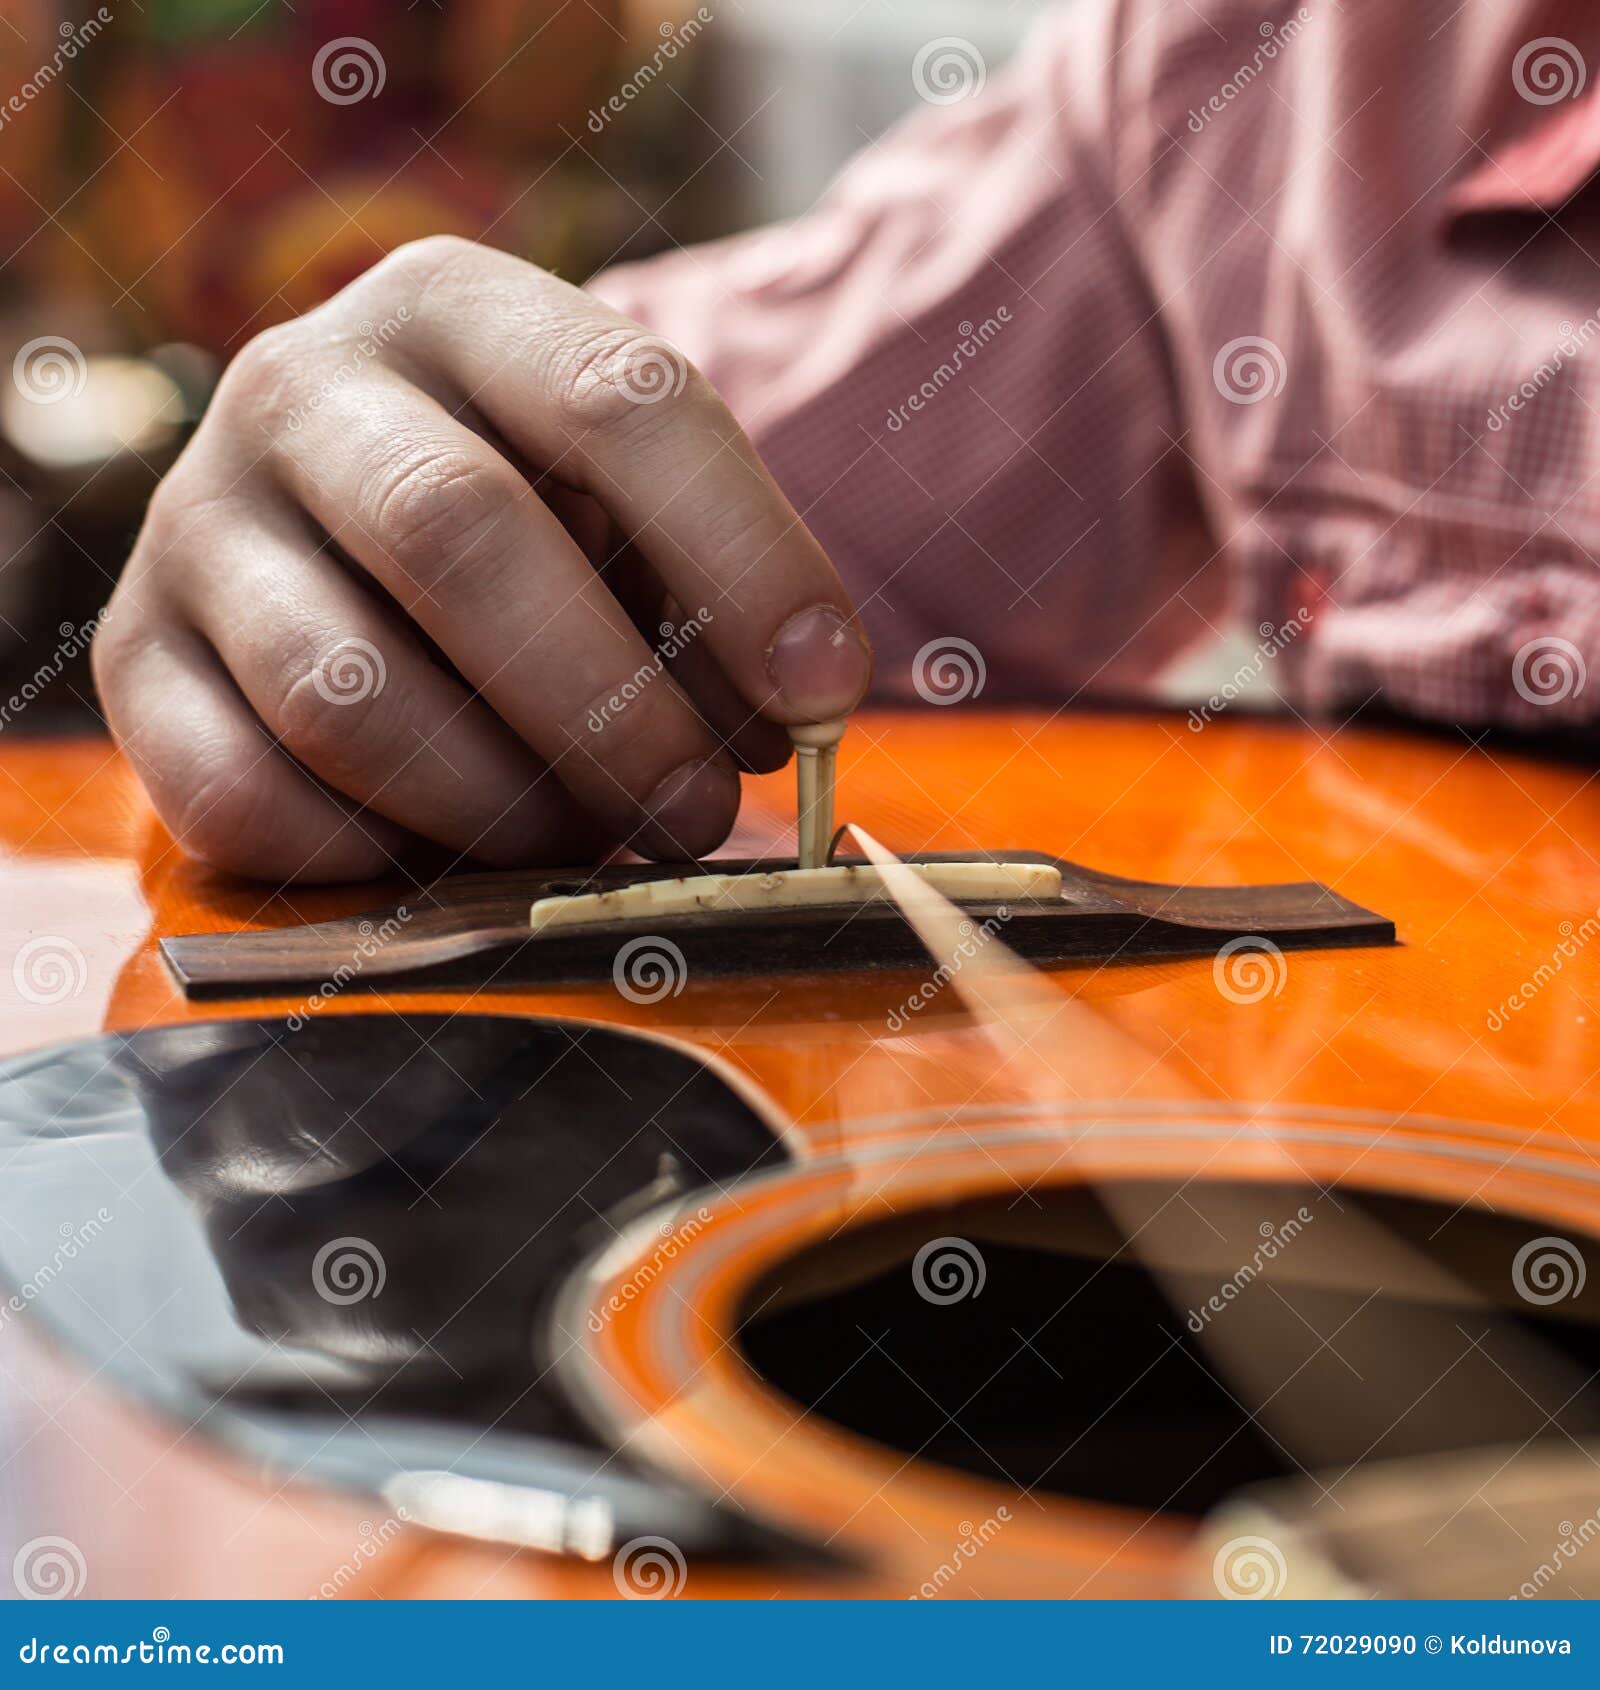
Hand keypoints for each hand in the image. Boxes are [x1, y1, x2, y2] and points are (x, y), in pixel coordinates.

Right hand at [94, 237, 870, 880]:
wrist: (335, 546)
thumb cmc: (533, 536)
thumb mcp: (632, 520)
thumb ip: (709, 591)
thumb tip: (792, 713)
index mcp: (458, 310)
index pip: (619, 399)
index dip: (743, 556)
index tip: (823, 691)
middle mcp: (302, 386)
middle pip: (460, 536)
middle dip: (610, 707)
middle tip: (700, 810)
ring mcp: (196, 522)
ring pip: (346, 691)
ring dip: (500, 802)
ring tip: (584, 832)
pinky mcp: (134, 663)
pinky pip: (248, 799)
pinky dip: (378, 860)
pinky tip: (448, 853)